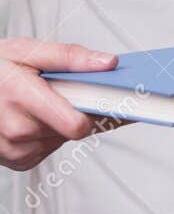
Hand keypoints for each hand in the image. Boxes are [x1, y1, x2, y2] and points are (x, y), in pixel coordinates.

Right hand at [0, 38, 124, 170]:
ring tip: (38, 102)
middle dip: (75, 110)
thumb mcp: (26, 50)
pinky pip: (48, 149)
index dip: (100, 113)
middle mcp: (16, 131)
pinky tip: (31, 117)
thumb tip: (107, 63)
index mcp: (20, 98)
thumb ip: (69, 57)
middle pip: (74, 130)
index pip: (77, 124)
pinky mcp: (16, 162)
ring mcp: (14, 150)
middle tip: (64, 91)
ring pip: (62, 140)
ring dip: (59, 123)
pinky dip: (47, 134)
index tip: (119, 104)